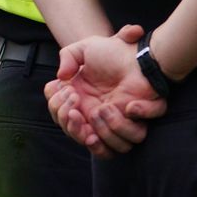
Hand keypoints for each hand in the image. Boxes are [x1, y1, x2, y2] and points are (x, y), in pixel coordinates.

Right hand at [46, 24, 166, 155]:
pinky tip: (101, 125)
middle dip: (67, 118)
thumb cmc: (113, 52)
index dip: (57, 107)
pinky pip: (112, 149)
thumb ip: (68, 56)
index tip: (68, 91)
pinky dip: (104, 140)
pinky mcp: (127, 128)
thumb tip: (61, 77)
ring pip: (91, 142)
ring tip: (97, 108)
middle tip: (76, 98)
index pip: (58, 114)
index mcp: (78, 99)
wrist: (139, 57)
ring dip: (85, 129)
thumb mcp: (86, 47)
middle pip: (71, 130)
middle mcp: (90, 115)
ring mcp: (108, 123)